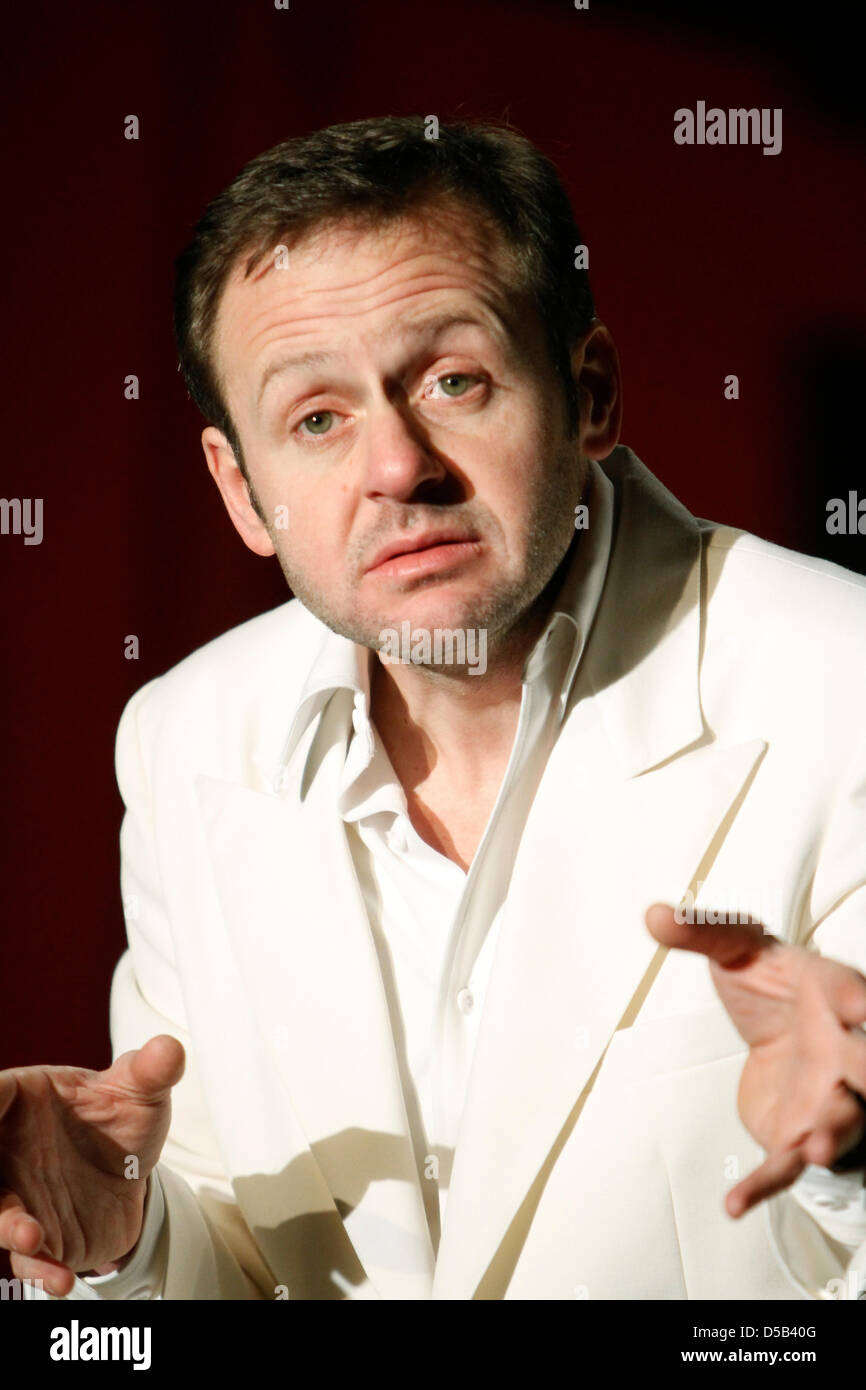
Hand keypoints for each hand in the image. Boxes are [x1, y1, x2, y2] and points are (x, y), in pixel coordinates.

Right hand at [0, 1034, 183, 1294]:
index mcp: (20, 1098)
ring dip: (7, 1229)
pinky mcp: (37, 1235)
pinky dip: (40, 1270)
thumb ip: (151, 1071)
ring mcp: (16, 1194)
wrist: (133, 1170)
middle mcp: (6, 1148)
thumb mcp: (140, 1092)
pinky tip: (61, 1278)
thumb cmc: (120, 1118)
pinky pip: (27, 1259)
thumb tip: (170, 1049)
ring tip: (32, 1237)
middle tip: (15, 1204)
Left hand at [645, 904, 865, 1218]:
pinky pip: (784, 1165)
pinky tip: (734, 1204)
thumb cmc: (771, 986)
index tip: (859, 1003)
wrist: (775, 1033)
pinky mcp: (795, 1131)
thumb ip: (699, 932)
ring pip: (839, 1119)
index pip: (853, 995)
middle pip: (864, 1063)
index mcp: (832, 995)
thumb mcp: (735, 950)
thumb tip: (653, 913)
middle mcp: (841, 1048)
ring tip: (816, 1148)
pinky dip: (762, 1185)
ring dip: (831, 1134)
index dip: (859, 1000)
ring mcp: (826, 1096)